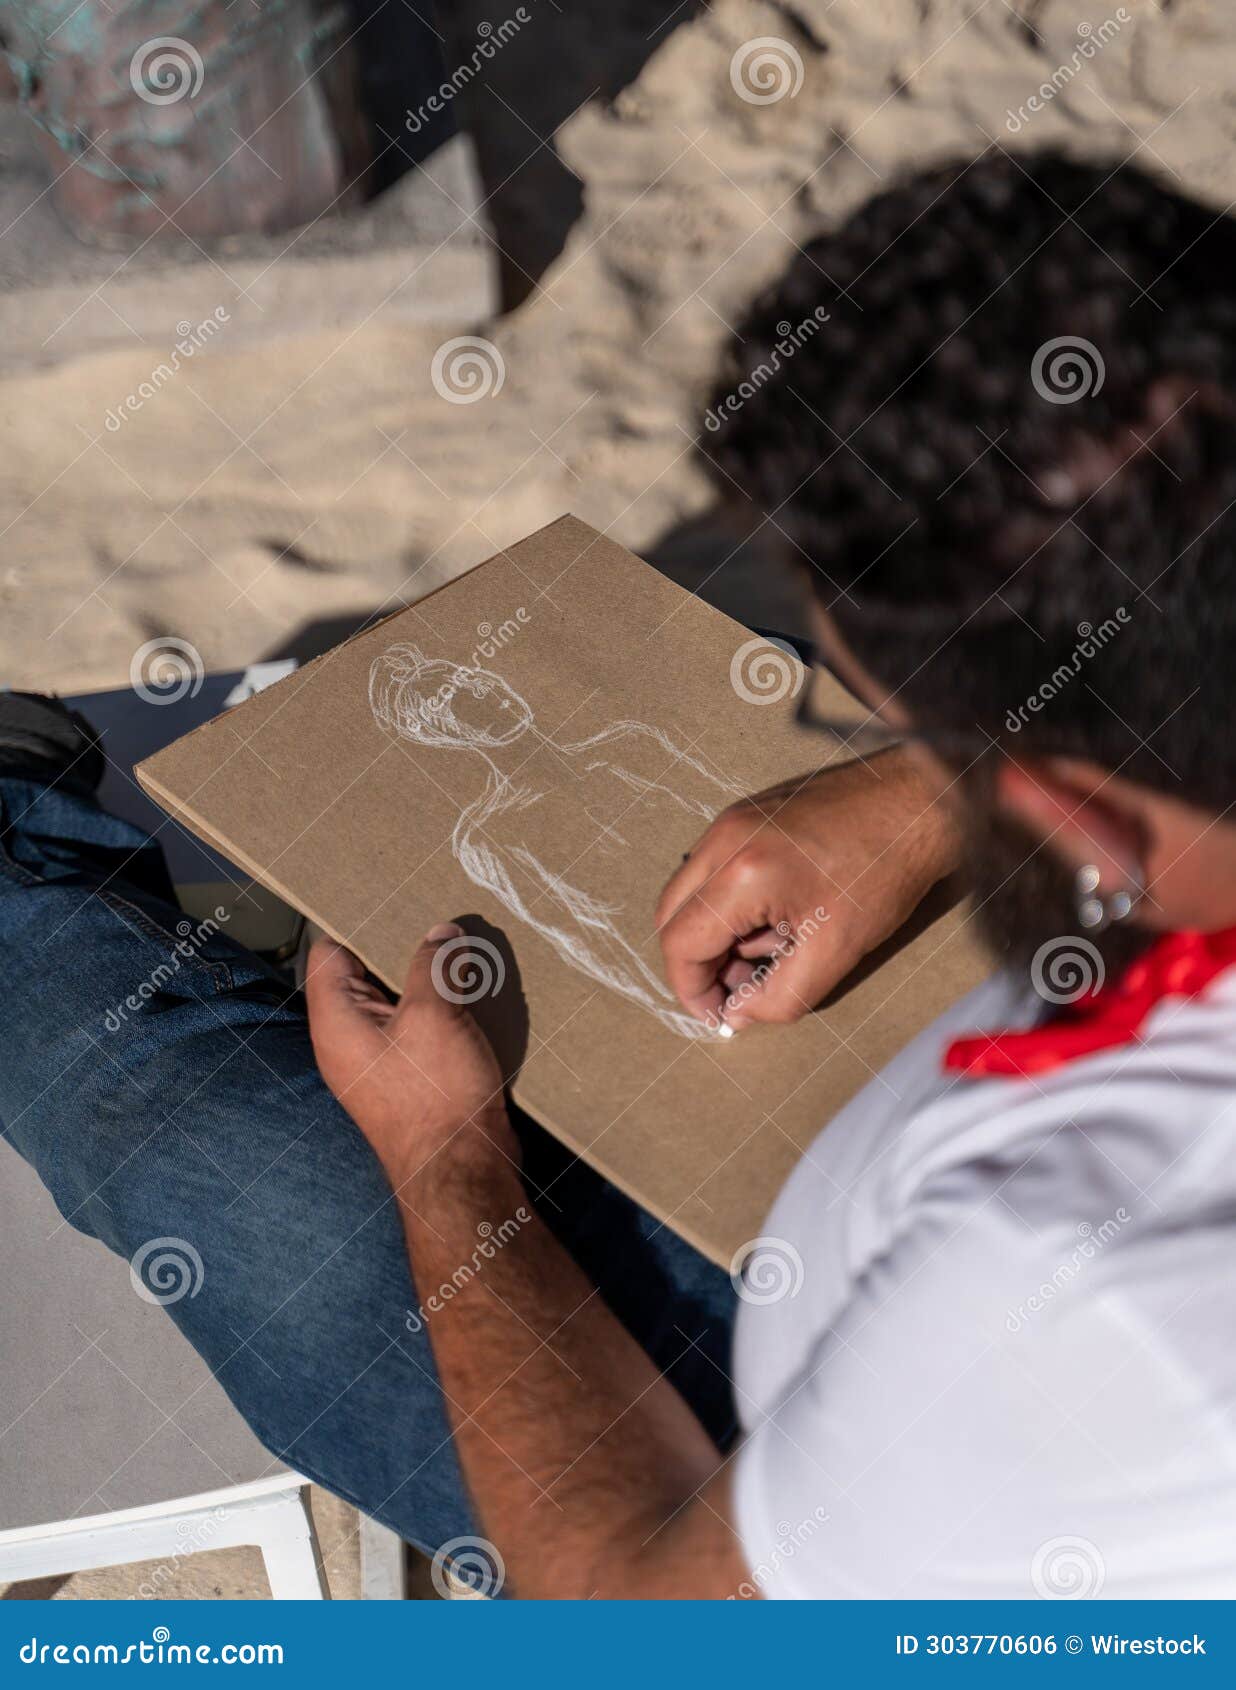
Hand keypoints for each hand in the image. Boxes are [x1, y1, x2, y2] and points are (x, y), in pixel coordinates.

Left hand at [306, 924, 514, 1182]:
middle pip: (364, 973)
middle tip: (438, 914)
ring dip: (428, 979)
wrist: (459, 1174)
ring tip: (462, 948)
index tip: (394, 895)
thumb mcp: (435, 1015)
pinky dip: (440, 1009)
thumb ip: (432, 966)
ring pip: (397, 1001)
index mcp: (336, 1020)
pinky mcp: (409, 1079)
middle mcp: (348, 1040)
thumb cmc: (436, 1097)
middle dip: (402, 946)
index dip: (358, 920)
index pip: (329, 951)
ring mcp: (379, 1062)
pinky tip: (472, 993)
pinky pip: (418, 1029)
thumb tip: (439, 933)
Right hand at [655, 747, 961, 1029]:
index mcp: (742, 874)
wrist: (918, 800)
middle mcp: (724, 838)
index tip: (717, 1013)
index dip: (691, 989)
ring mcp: (732, 818)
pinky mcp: (747, 810)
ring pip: (690, 890)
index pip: (681, 943)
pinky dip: (727, 901)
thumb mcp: (837, 951)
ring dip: (713, 931)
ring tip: (768, 950)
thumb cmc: (885, 870)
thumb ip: (780, 995)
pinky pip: (713, 866)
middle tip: (736, 987)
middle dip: (696, 960)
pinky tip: (775, 915)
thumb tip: (739, 1012)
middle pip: (671, 915)